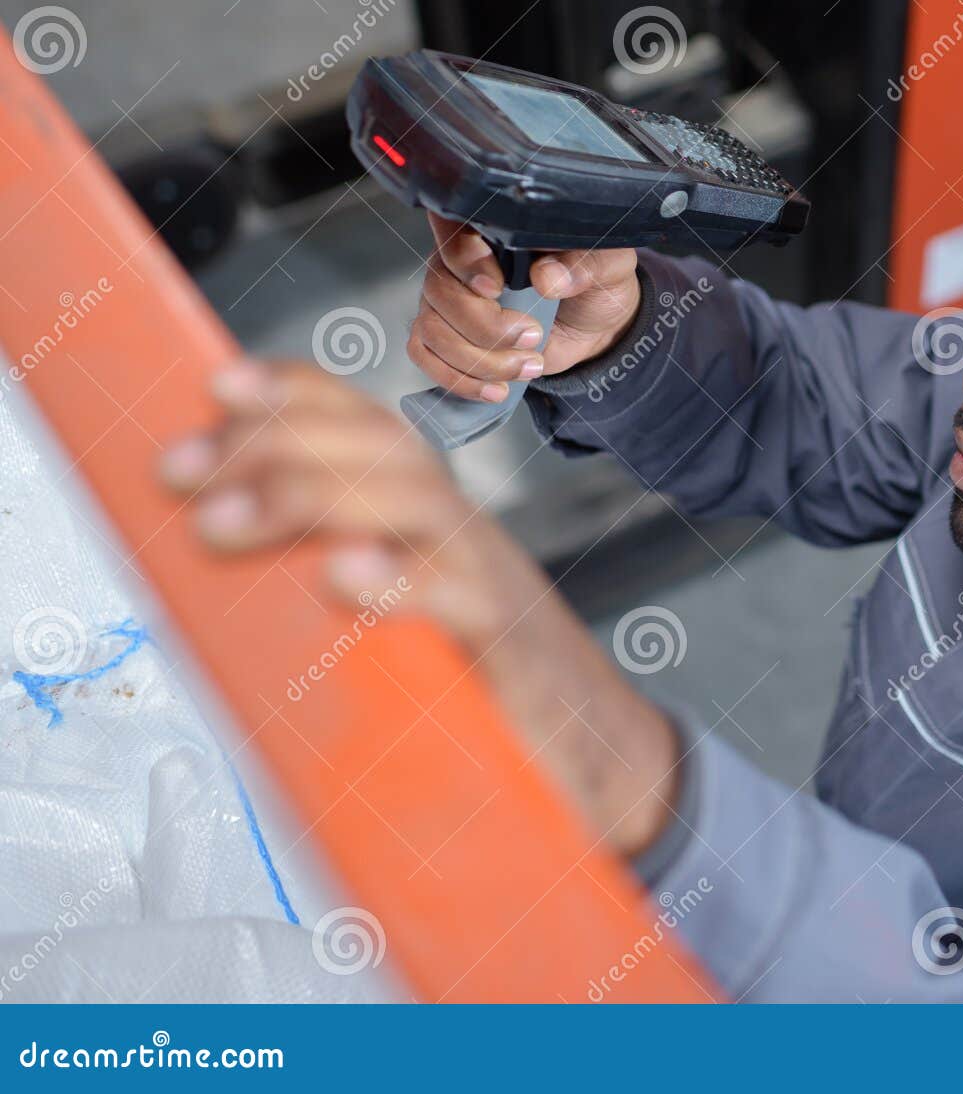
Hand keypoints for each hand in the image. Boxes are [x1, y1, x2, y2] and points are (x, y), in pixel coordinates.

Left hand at [159, 360, 678, 855]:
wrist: (598, 759)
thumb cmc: (484, 696)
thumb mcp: (401, 630)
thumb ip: (332, 597)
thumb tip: (212, 585)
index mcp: (430, 524)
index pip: (369, 427)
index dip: (299, 393)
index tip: (219, 386)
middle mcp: (461, 534)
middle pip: (380, 449)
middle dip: (273, 443)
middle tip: (179, 472)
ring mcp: (492, 582)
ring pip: (414, 499)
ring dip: (309, 494)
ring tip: (223, 521)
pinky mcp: (514, 648)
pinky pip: (462, 598)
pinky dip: (400, 581)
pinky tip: (342, 577)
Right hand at [407, 213, 642, 400]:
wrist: (594, 327)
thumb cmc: (594, 285)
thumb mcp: (606, 267)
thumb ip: (582, 265)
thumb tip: (547, 276)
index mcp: (491, 229)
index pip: (454, 234)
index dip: (467, 262)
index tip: (497, 287)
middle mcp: (459, 261)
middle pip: (440, 291)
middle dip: (485, 326)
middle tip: (532, 335)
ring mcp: (447, 301)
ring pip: (433, 330)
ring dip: (480, 360)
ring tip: (529, 365)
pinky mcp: (446, 336)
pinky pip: (427, 358)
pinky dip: (460, 380)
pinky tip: (497, 388)